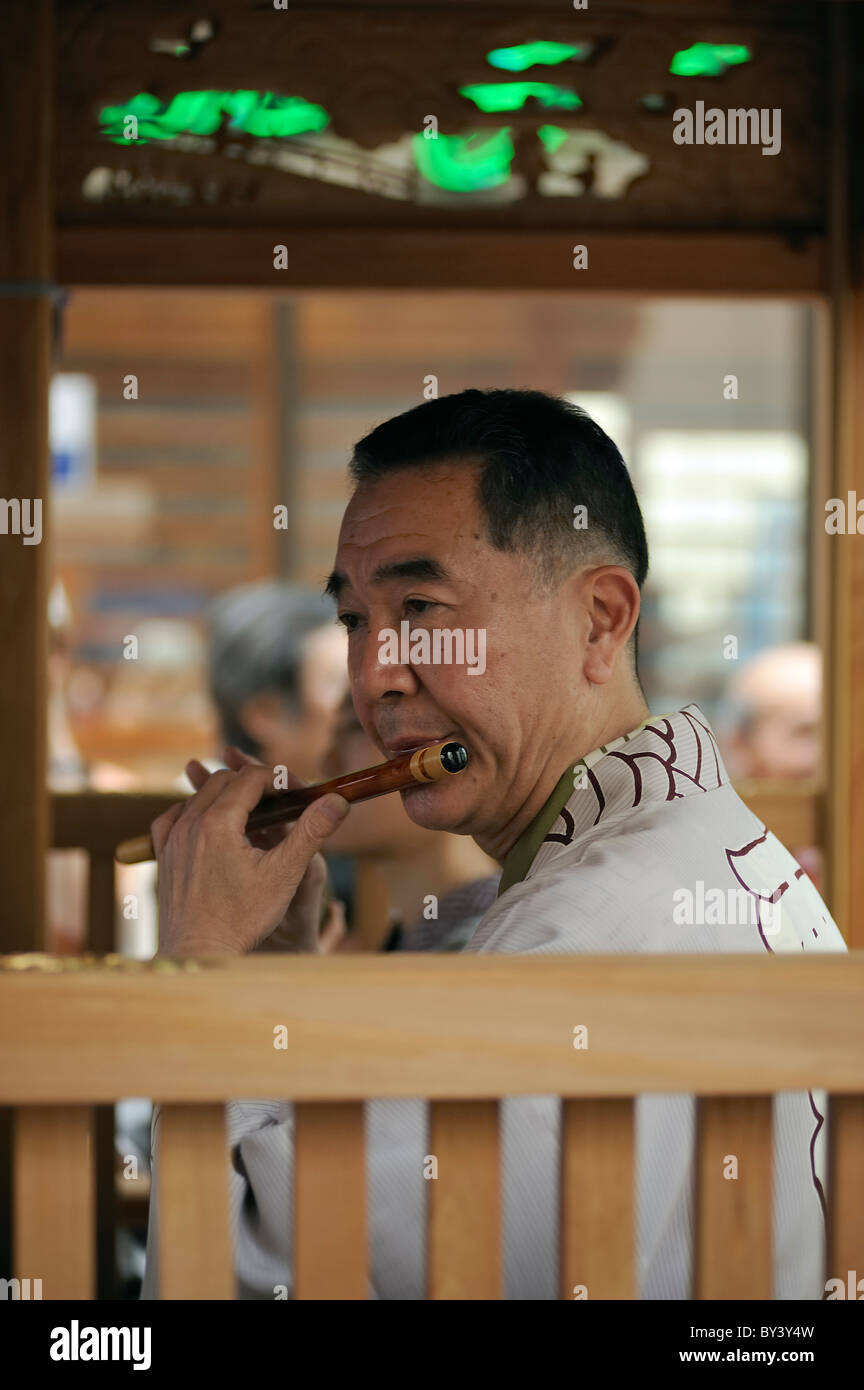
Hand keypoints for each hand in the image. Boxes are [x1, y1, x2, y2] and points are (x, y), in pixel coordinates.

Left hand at [151, 746, 348, 957]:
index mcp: (217, 822)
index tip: (299, 794)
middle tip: (281, 803)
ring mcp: (171, 838)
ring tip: (254, 817)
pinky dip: (197, 813)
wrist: (198, 954)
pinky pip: (175, 817)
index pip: (252, 778)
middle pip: (224, 780)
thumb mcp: (284, 874)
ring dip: (227, 797)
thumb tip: (337, 800)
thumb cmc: (241, 919)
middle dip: (255, 784)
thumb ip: (311, 832)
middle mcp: (189, 823)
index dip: (280, 780)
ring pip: (199, 797)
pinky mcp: (163, 855)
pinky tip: (212, 828)